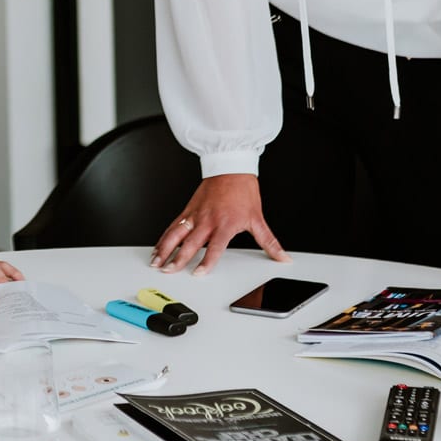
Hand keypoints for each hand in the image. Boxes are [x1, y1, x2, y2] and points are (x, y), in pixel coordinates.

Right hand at [150, 174, 287, 274]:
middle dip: (178, 258)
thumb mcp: (257, 218)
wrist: (231, 168)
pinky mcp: (188, 210)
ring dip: (165, 249)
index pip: (214, 247)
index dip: (206, 261)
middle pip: (190, 243)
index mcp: (225, 224)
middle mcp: (208, 220)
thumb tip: (283, 257)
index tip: (198, 273)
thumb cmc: (243, 191)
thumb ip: (269, 242)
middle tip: (169, 270)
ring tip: (157, 262)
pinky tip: (158, 247)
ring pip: (176, 234)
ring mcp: (195, 215)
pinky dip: (164, 237)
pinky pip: (173, 226)